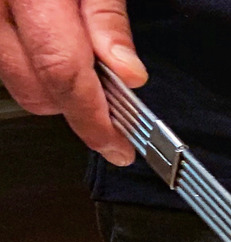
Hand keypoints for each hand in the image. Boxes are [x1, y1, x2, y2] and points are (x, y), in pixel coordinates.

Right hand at [0, 0, 145, 164]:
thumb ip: (105, 14)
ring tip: (83, 59)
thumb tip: (127, 71)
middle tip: (115, 103)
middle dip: (76, 105)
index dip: (93, 119)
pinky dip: (28, 61)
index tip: (119, 145)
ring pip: (11, 76)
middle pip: (31, 85)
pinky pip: (0, 56)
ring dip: (50, 83)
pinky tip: (51, 43)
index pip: (61, 71)